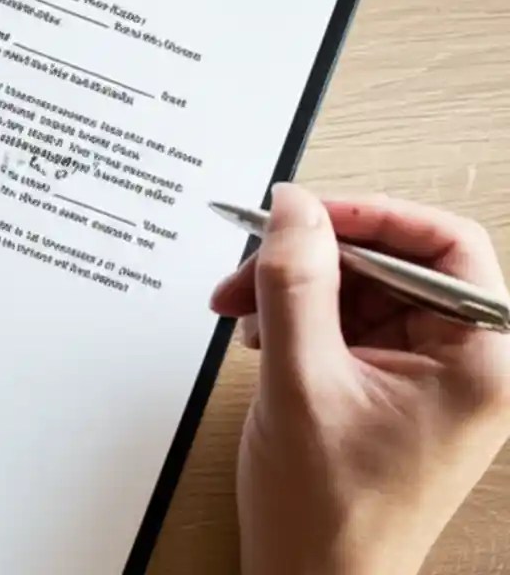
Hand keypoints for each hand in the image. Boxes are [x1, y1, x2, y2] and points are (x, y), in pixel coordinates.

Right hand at [211, 183, 509, 574]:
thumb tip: (294, 210)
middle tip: (250, 267)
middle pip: (393, 263)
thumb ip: (296, 285)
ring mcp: (428, 375)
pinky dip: (298, 318)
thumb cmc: (330, 516)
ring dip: (296, 290)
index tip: (306, 213)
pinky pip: (346, 321)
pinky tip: (263, 337)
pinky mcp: (391, 385)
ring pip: (362, 289)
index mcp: (480, 362)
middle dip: (312, 259)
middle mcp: (465, 362)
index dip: (372, 216)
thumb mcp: (301, 382)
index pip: (444, 246)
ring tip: (245, 312)